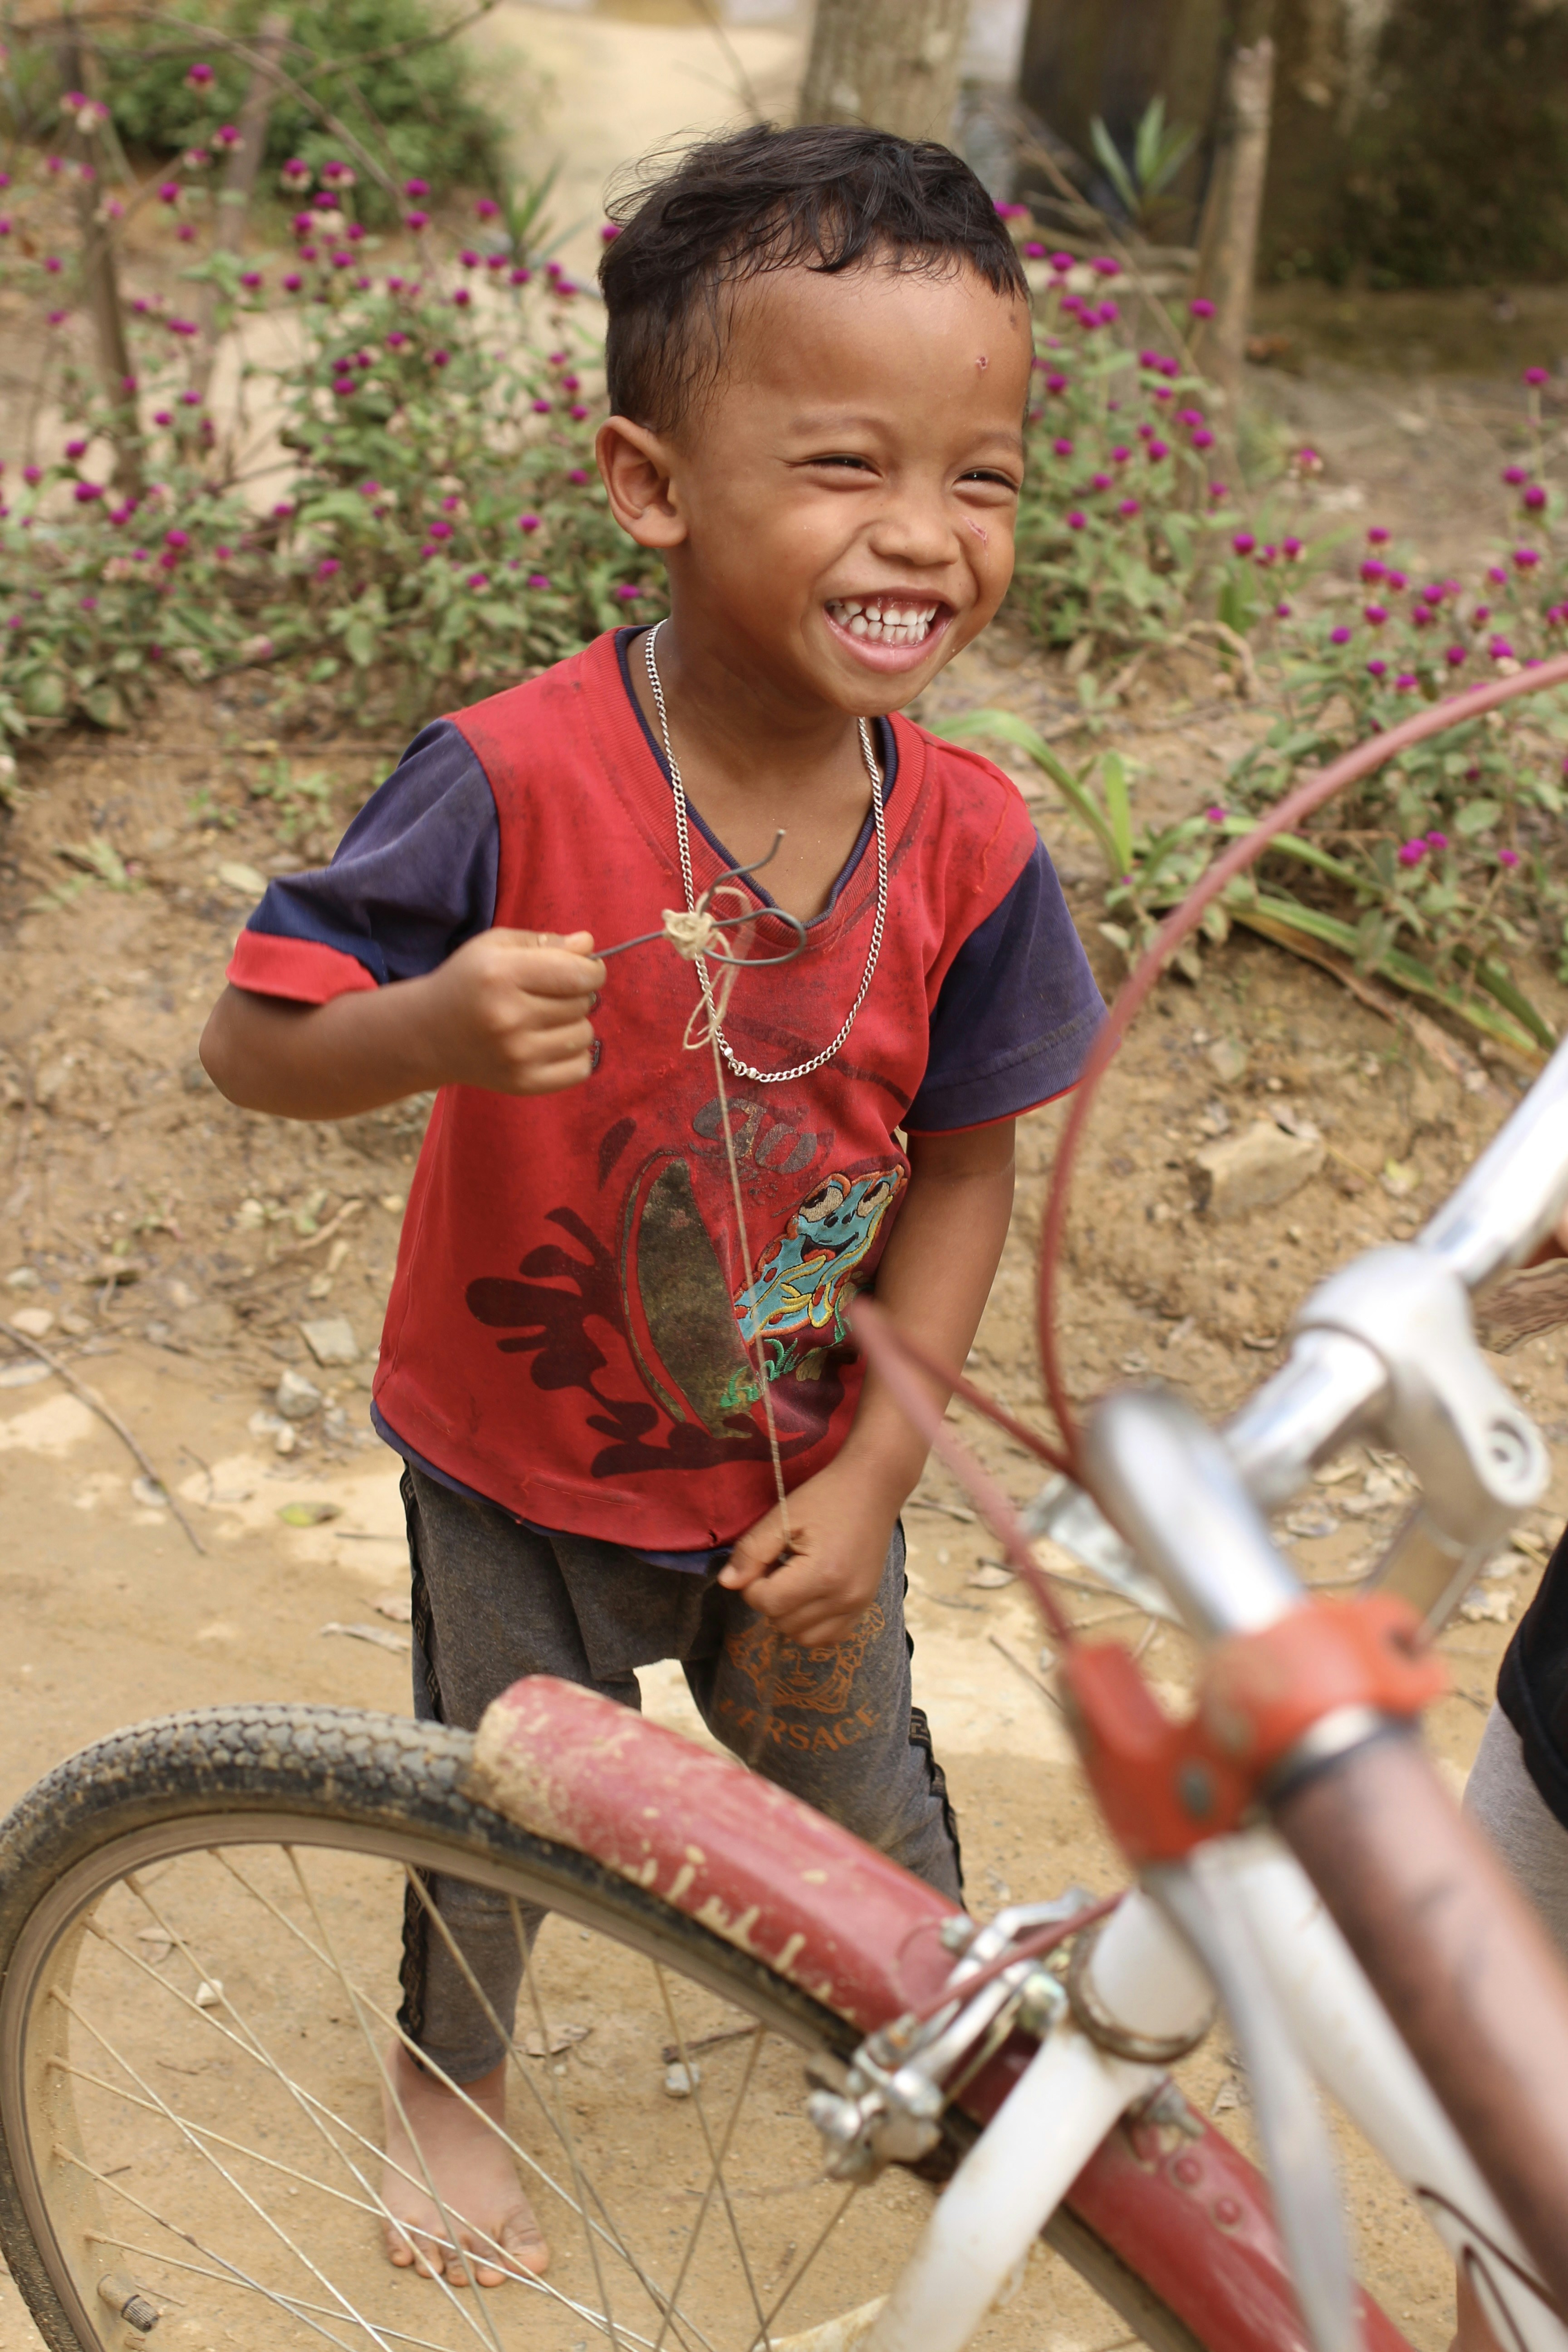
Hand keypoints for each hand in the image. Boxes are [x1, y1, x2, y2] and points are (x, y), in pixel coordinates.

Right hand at [413, 928, 604, 1095]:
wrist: (427, 1035)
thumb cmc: (467, 982)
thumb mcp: (495, 947)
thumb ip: (544, 942)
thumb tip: (589, 945)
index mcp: (501, 974)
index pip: (578, 974)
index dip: (592, 970)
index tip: (583, 970)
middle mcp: (509, 1017)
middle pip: (583, 1003)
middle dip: (576, 994)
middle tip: (549, 996)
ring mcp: (516, 1055)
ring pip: (584, 1035)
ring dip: (573, 1024)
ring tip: (545, 1020)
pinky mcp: (523, 1083)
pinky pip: (580, 1068)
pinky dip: (573, 1055)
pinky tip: (549, 1044)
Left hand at [720, 1454, 901, 1646]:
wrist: (872, 1488)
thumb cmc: (825, 1497)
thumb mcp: (782, 1516)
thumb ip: (751, 1551)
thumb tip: (726, 1583)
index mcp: (823, 1574)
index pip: (767, 1603)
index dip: (752, 1584)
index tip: (761, 1561)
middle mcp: (844, 1597)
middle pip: (782, 1622)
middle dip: (770, 1598)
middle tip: (778, 1565)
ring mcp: (858, 1605)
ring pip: (803, 1637)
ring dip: (788, 1614)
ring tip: (794, 1581)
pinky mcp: (865, 1606)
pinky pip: (829, 1637)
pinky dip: (811, 1624)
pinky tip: (809, 1596)